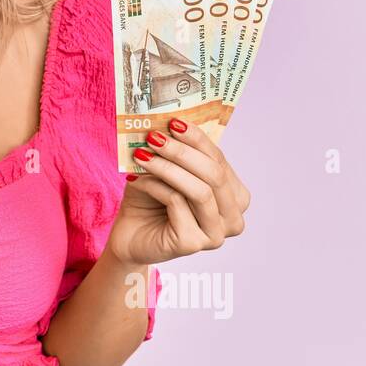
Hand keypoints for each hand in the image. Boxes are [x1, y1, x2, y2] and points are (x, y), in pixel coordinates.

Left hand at [104, 118, 250, 267]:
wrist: (130, 235)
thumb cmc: (152, 201)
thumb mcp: (168, 171)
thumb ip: (180, 152)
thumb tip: (174, 123)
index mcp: (235, 197)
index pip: (220, 161)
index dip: (198, 139)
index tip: (174, 122)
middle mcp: (233, 219)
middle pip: (214, 175)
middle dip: (182, 152)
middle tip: (154, 136)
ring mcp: (216, 235)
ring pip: (198, 191)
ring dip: (167, 167)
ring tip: (141, 154)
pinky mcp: (193, 244)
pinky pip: (176, 203)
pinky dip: (154, 186)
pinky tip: (135, 180)